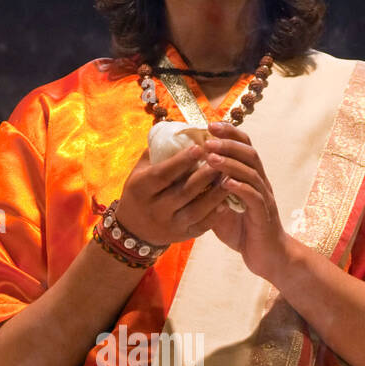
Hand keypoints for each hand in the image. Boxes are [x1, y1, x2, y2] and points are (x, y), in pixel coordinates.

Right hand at [116, 140, 235, 245]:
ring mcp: (169, 225)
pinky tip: (226, 201)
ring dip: (215, 194)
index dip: (182, 161)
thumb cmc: (140, 192)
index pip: (163, 174)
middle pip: (183, 191)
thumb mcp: (140, 171)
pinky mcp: (181, 236)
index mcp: (141, 188)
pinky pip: (201, 226)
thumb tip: (179, 128)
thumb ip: (157, 152)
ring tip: (230, 177)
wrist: (134, 229)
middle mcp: (154, 209)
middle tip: (222, 159)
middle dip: (204, 175)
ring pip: (196, 210)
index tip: (200, 147)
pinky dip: (215, 214)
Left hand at [203, 122, 289, 282]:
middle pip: (249, 153)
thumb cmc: (243, 231)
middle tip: (208, 137)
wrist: (267, 257)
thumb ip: (210, 192)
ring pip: (251, 172)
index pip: (244, 147)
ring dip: (230, 162)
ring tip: (210, 157)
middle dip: (228, 142)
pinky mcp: (263, 215)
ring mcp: (264, 198)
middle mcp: (260, 183)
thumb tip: (188, 178)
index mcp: (251, 178)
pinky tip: (226, 183)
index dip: (229, 134)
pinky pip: (254, 197)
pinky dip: (240, 188)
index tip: (209, 125)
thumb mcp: (220, 209)